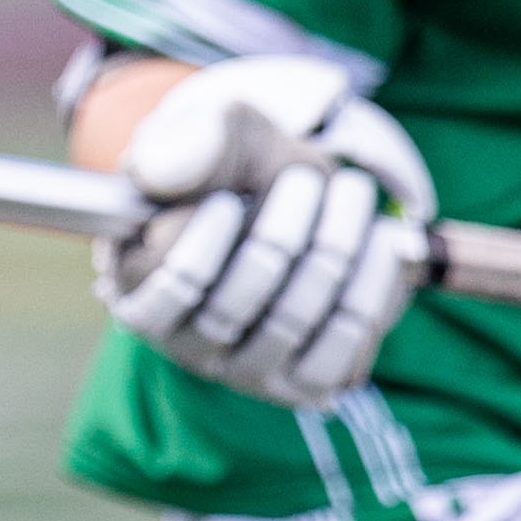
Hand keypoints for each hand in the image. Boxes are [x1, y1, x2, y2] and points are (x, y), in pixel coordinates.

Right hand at [95, 54, 435, 407]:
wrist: (301, 201)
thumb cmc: (240, 170)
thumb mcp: (216, 137)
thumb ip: (192, 144)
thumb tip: (173, 170)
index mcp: (140, 286)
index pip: (165, 284)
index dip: (201, 242)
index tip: (229, 199)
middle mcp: (187, 344)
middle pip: (235, 303)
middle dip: (281, 231)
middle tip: (304, 179)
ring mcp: (246, 371)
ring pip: (292, 324)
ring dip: (332, 249)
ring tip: (350, 190)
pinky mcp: (306, 383)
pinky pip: (340, 356)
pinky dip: (368, 291)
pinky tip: (380, 242)